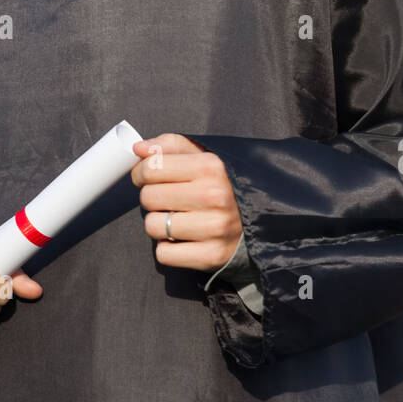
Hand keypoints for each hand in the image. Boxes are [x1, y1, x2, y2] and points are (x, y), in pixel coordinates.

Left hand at [131, 133, 242, 272]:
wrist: (264, 219)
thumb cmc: (226, 185)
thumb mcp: (206, 156)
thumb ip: (172, 146)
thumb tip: (138, 148)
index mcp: (211, 166)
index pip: (152, 167)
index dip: (142, 172)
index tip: (148, 177)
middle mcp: (214, 196)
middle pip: (148, 197)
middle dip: (152, 197)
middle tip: (167, 199)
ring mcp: (214, 228)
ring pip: (153, 226)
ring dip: (158, 223)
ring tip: (177, 218)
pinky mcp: (212, 255)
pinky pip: (164, 253)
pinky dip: (168, 248)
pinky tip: (183, 238)